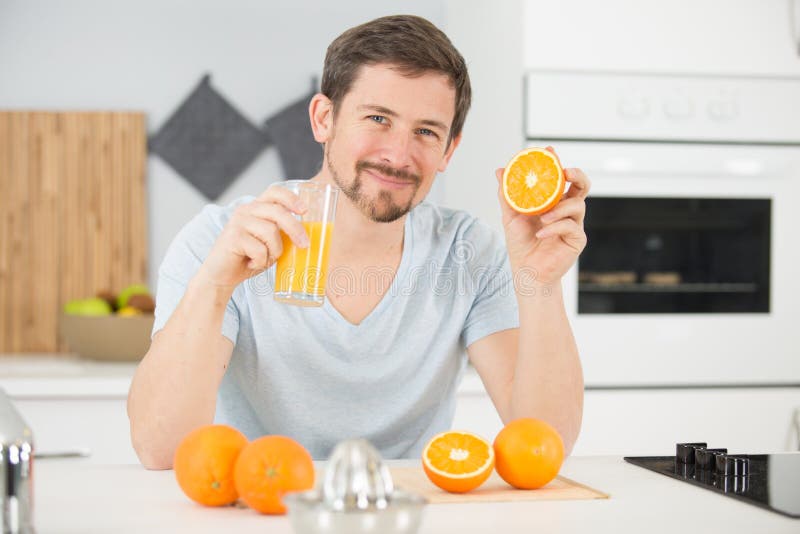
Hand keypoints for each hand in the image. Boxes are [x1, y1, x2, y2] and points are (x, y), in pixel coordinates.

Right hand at [196, 185, 310, 288]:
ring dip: (274, 251)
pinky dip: (261, 261)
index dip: (291, 198)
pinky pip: (259, 249)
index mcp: (256, 208)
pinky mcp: (233, 237)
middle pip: (278, 212)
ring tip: (264, 259)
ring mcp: (238, 222)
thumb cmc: (248, 258)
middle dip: (295, 229)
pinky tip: (251, 264)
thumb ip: (282, 233)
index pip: (275, 192)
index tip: (304, 210)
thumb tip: (307, 237)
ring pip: (271, 232)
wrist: (221, 275)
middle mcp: (246, 210)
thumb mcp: (269, 242)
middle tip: (304, 245)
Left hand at [495, 147, 589, 285]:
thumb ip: (507, 194)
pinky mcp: (577, 240)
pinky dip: (554, 227)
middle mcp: (566, 211)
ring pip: (578, 206)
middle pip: (582, 186)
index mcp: (554, 202)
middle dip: (577, 175)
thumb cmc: (521, 245)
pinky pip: (571, 227)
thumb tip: (500, 170)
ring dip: (560, 208)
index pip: (560, 178)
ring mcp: (574, 225)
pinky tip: (541, 233)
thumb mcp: (510, 216)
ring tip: (542, 216)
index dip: (557, 162)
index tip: (549, 150)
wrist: (526, 272)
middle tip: (565, 172)